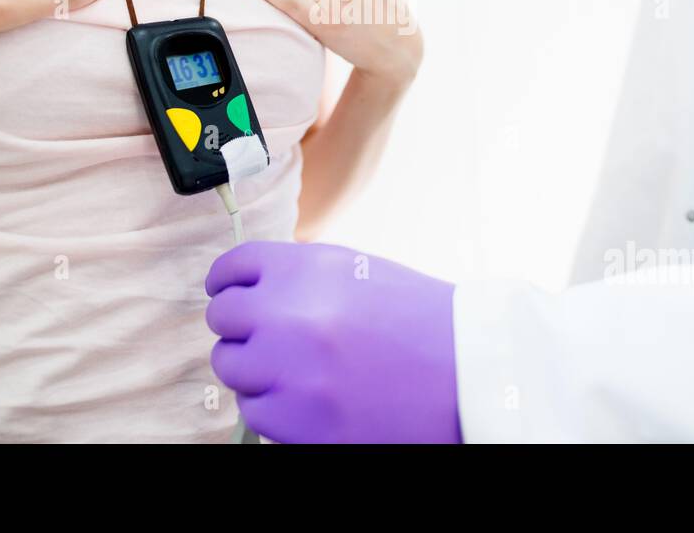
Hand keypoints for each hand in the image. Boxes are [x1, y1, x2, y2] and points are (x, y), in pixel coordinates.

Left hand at [205, 241, 460, 443]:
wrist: (469, 374)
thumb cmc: (418, 320)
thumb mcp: (356, 272)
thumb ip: (299, 276)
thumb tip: (247, 287)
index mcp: (306, 269)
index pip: (232, 269)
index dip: (227, 282)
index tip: (228, 293)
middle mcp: (291, 315)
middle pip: (223, 318)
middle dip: (241, 327)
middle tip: (265, 337)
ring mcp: (291, 372)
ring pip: (232, 367)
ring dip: (254, 368)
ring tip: (295, 369)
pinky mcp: (300, 423)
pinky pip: (255, 411)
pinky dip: (274, 407)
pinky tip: (309, 398)